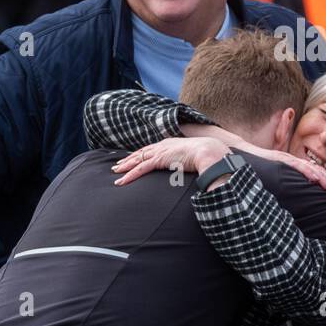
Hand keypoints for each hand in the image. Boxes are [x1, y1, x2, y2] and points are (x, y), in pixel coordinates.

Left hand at [111, 136, 231, 185]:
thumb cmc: (206, 156)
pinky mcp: (159, 160)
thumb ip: (190, 162)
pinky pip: (141, 168)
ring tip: (116, 173)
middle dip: (128, 159)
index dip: (141, 155)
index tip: (133, 159)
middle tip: (118, 165)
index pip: (151, 149)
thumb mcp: (196, 158)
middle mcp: (163, 146)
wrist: (209, 151)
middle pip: (141, 153)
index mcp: (171, 144)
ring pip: (137, 160)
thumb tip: (195, 170)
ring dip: (125, 167)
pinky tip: (122, 181)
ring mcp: (160, 152)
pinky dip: (130, 175)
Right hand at [242, 144, 325, 194]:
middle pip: (317, 172)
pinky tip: (315, 179)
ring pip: (310, 168)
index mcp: (294, 168)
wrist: (240, 155)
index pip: (316, 175)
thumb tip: (295, 203)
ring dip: (324, 179)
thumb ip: (284, 187)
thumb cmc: (256, 169)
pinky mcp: (280, 158)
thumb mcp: (273, 180)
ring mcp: (288, 159)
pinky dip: (306, 172)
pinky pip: (296, 165)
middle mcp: (294, 162)